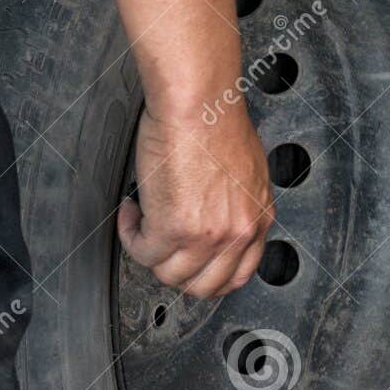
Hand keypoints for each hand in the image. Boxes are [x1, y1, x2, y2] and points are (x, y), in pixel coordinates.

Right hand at [118, 107, 275, 298]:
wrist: (199, 104)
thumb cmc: (217, 120)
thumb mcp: (246, 171)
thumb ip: (237, 204)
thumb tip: (216, 217)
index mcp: (258, 218)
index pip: (238, 275)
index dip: (209, 275)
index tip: (193, 264)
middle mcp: (238, 233)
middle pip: (203, 285)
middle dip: (177, 271)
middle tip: (163, 248)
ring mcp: (207, 236)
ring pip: (169, 274)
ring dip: (150, 252)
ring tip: (144, 223)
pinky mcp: (173, 229)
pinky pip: (143, 252)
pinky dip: (131, 235)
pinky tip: (133, 212)